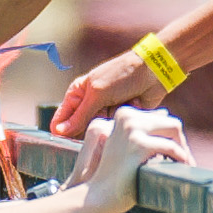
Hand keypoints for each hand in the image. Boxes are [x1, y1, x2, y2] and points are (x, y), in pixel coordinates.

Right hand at [46, 50, 165, 135]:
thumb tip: (59, 132)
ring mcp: (105, 113)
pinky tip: (132, 106)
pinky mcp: (120, 120)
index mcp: (77, 94)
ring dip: (111, 121)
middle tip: (106, 110)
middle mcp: (89, 106)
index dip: (62, 132)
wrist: (154, 71)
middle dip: (94, 123)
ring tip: (121, 103)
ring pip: (100, 131)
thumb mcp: (98, 93)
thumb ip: (80, 115)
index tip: (69, 140)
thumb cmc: (123, 75)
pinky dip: (123, 121)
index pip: (61, 120)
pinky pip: (115, 131)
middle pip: (81, 130)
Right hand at [71, 109, 190, 212]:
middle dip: (180, 142)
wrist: (97, 196)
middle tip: (183, 162)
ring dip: (184, 149)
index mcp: (123, 114)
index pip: (159, 119)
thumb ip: (143, 129)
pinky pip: (171, 147)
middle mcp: (126, 116)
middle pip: (170, 122)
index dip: (171, 138)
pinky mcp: (138, 144)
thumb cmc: (113, 175)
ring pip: (174, 129)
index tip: (175, 155)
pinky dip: (180, 158)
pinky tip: (180, 168)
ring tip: (185, 165)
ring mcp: (131, 128)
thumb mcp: (126, 145)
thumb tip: (165, 113)